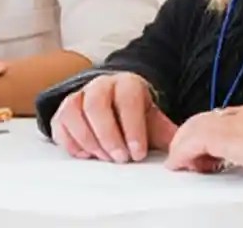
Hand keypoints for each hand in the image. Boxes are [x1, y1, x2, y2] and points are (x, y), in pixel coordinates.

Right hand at [50, 72, 175, 162]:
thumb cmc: (135, 116)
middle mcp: (99, 85)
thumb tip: (183, 151)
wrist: (116, 105)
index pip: (126, 99)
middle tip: (119, 158)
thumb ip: (167, 134)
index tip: (137, 152)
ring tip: (103, 157)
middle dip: (108, 134)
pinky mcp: (62, 111)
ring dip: (88, 138)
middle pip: (96, 104)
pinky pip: (59, 123)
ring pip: (73, 111)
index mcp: (126, 84)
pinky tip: (85, 154)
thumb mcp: (154, 121)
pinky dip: (70, 142)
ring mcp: (78, 96)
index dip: (132, 126)